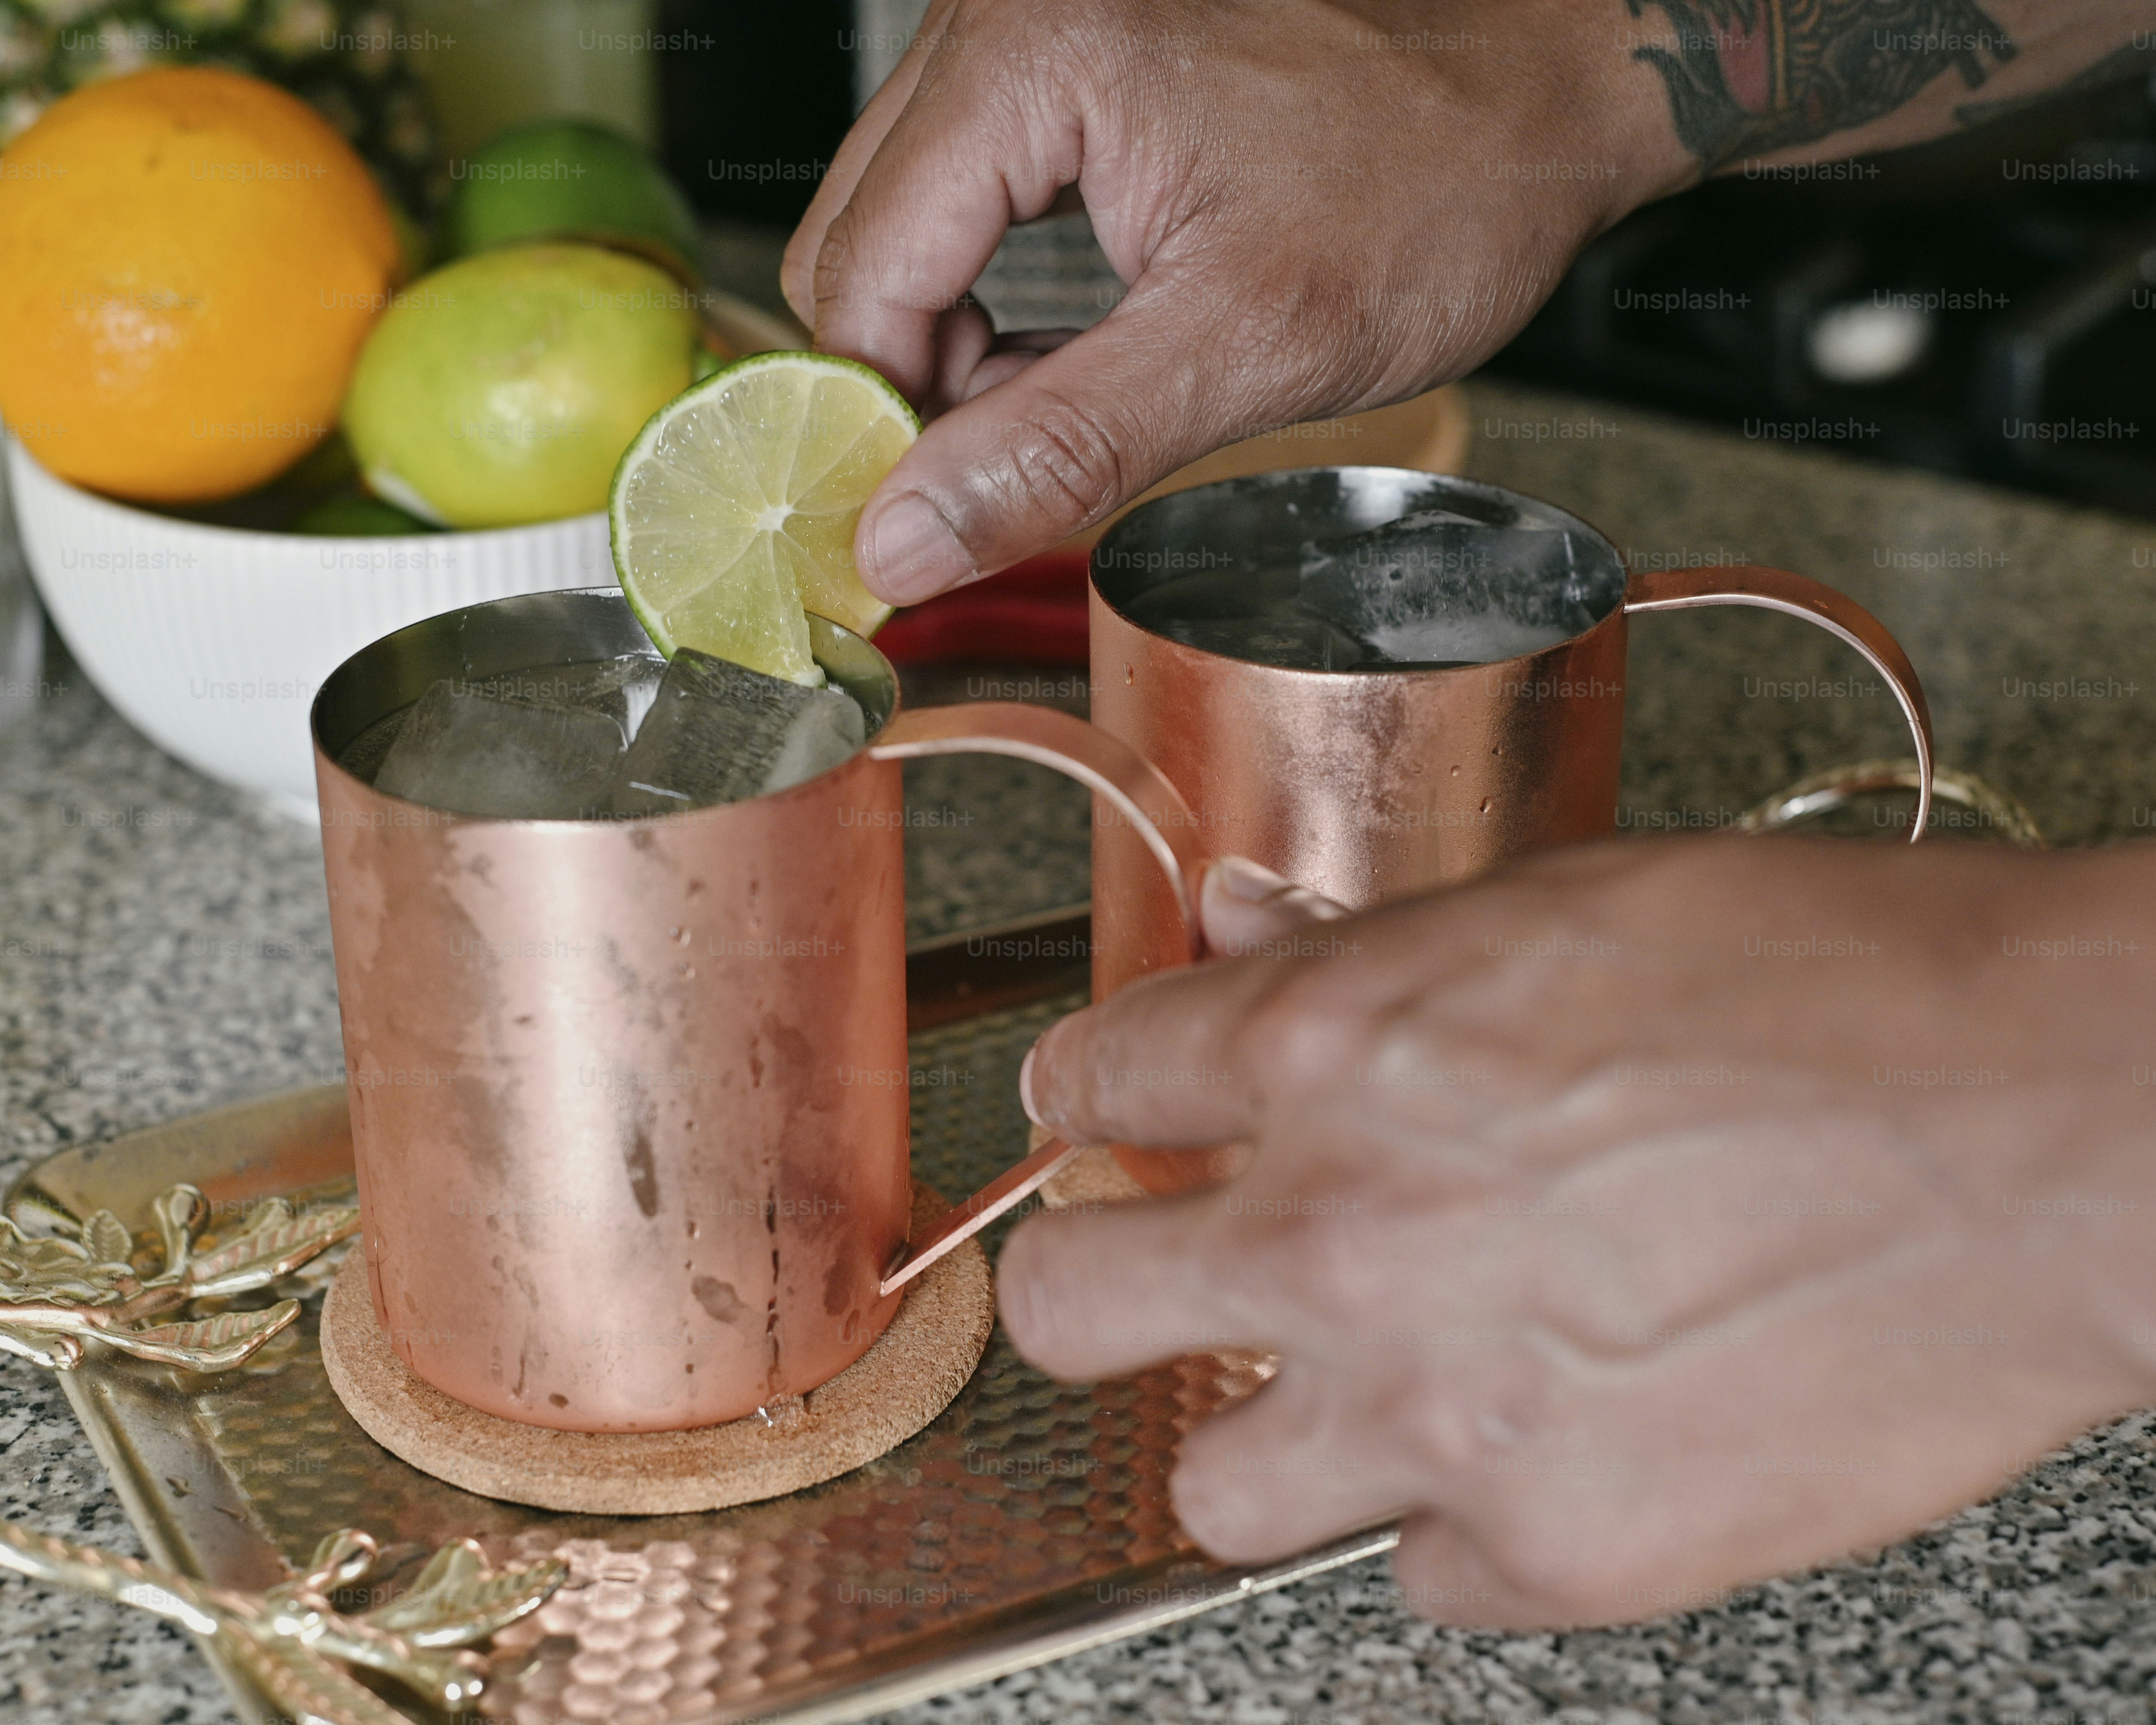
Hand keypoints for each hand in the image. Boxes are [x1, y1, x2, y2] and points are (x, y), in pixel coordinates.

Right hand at [784, 0, 1691, 602]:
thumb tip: (903, 539)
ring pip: (897, 233)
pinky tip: (1078, 349)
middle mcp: (1005, 19)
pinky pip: (958, 205)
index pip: (858, 279)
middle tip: (1024, 463)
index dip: (885, 423)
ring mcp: (1027, 35)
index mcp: (1032, 58)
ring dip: (955, 350)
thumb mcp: (1249, 347)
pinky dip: (991, 300)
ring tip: (1075, 398)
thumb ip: (1061, 447)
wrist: (1543, 91)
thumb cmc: (1440, 183)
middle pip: (854, 249)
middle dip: (917, 384)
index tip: (937, 523)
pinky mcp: (1059, 69)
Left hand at [1004, 838, 2155, 1625]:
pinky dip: (1463, 1519)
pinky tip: (1538, 1446)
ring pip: (1208, 1491)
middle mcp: (1342, 1239)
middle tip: (1150, 1277)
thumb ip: (1363, 949)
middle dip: (1091, 1283)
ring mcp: (1438, 1412)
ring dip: (1264, 1439)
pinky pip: (1422, 1573)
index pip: (1095, 1087)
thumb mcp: (1561, 907)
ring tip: (1353, 1390)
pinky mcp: (1560, 1548)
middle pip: (1067, 1307)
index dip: (1086, 1105)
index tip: (1101, 1126)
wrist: (2053, 1125)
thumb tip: (1240, 924)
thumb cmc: (1834, 985)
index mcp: (1328, 1052)